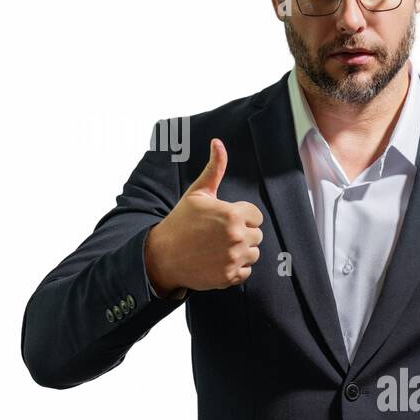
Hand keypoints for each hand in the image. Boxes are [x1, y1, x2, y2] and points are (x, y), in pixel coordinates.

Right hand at [145, 138, 263, 293]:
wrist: (163, 255)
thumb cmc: (181, 221)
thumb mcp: (197, 193)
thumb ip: (214, 168)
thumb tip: (218, 143)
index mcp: (233, 214)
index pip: (256, 216)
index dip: (241, 216)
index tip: (223, 219)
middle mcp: (237, 236)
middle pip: (257, 235)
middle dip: (242, 233)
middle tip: (218, 235)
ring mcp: (234, 258)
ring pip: (253, 254)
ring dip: (241, 251)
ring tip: (219, 248)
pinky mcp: (229, 277)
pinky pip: (246, 272)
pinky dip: (235, 269)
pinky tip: (218, 261)